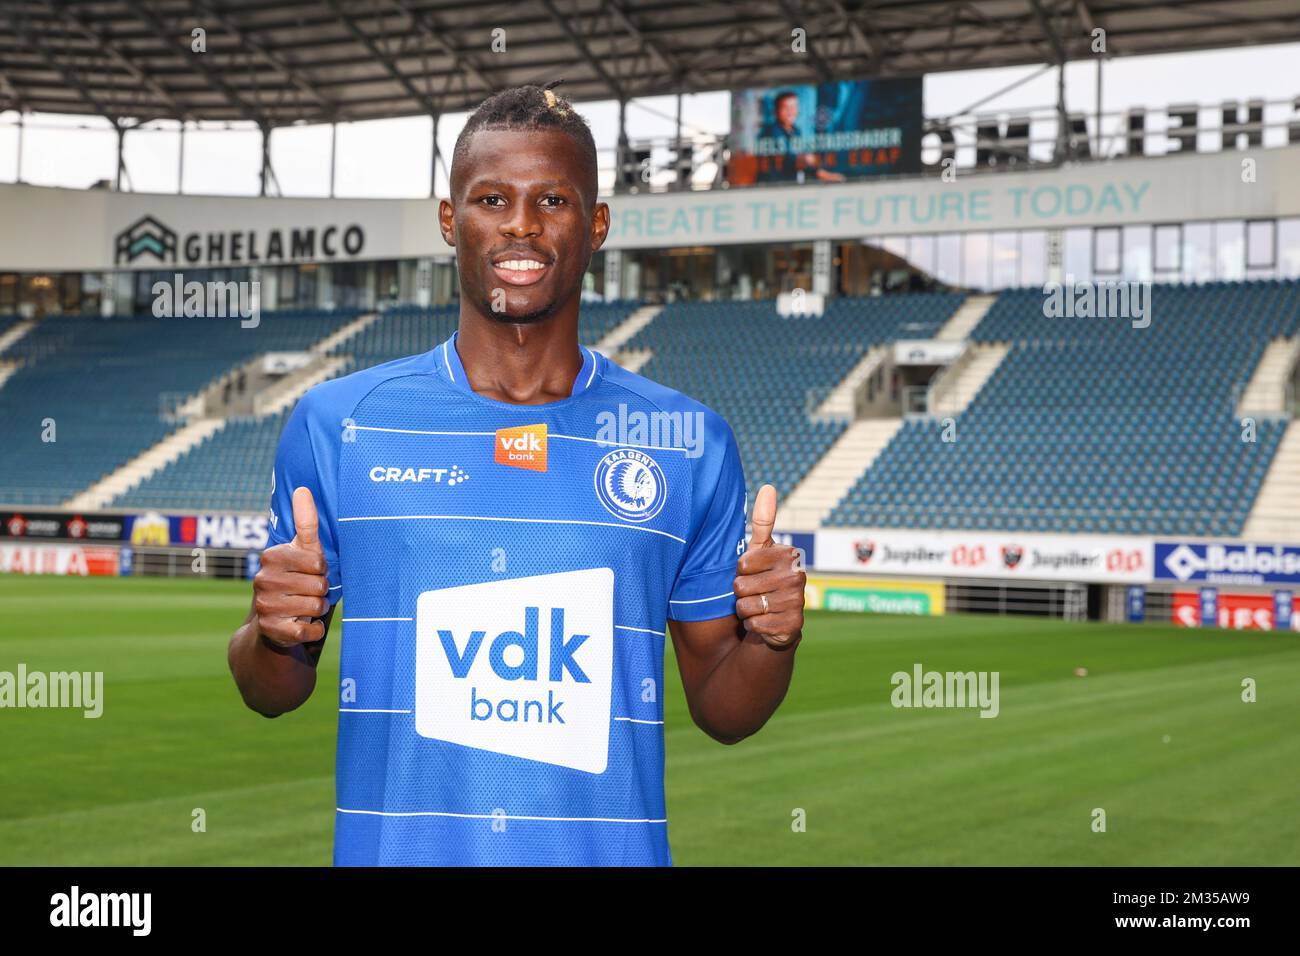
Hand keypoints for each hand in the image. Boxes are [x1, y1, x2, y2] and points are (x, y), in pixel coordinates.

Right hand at [253, 487, 329, 647]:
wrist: (272, 622)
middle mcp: (263, 580)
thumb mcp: (302, 550)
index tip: (310, 573)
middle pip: (319, 586)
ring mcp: (265, 606)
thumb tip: (303, 488)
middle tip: (307, 592)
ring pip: (316, 607)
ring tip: (303, 607)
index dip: (321, 571)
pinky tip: (301, 625)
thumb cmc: (295, 578)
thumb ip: (305, 522)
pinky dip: (313, 630)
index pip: (317, 563)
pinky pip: (309, 630)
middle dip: (320, 591)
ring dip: (317, 610)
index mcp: (272, 557)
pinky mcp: (271, 630)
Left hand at [733, 484, 805, 648]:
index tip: (753, 572)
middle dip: (741, 593)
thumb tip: (768, 487)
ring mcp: (796, 602)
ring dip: (746, 610)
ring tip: (760, 606)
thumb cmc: (765, 578)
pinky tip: (766, 621)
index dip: (741, 571)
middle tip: (756, 592)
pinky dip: (754, 626)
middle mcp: (797, 576)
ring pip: (746, 606)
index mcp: (788, 555)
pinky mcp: (792, 626)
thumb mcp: (762, 549)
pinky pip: (755, 625)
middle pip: (741, 586)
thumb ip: (764, 520)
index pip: (742, 564)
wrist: (778, 618)